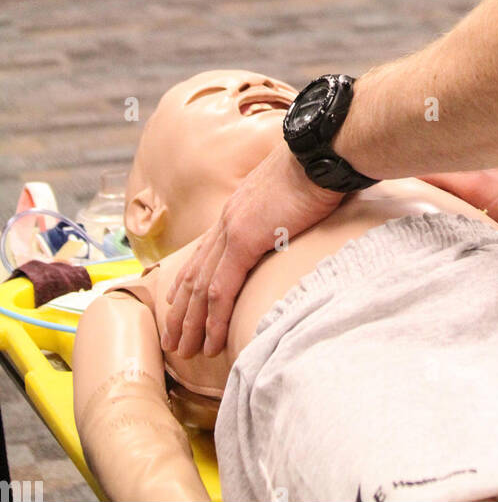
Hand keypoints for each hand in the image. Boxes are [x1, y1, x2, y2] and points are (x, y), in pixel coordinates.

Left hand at [162, 144, 342, 358]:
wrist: (321, 152)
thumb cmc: (318, 169)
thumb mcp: (293, 193)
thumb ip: (286, 212)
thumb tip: (299, 223)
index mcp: (238, 209)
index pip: (204, 251)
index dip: (188, 278)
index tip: (176, 301)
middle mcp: (228, 219)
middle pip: (195, 272)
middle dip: (181, 309)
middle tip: (172, 338)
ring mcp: (234, 229)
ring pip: (201, 287)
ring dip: (191, 322)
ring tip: (182, 349)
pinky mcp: (245, 240)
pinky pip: (222, 289)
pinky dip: (213, 319)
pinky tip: (210, 341)